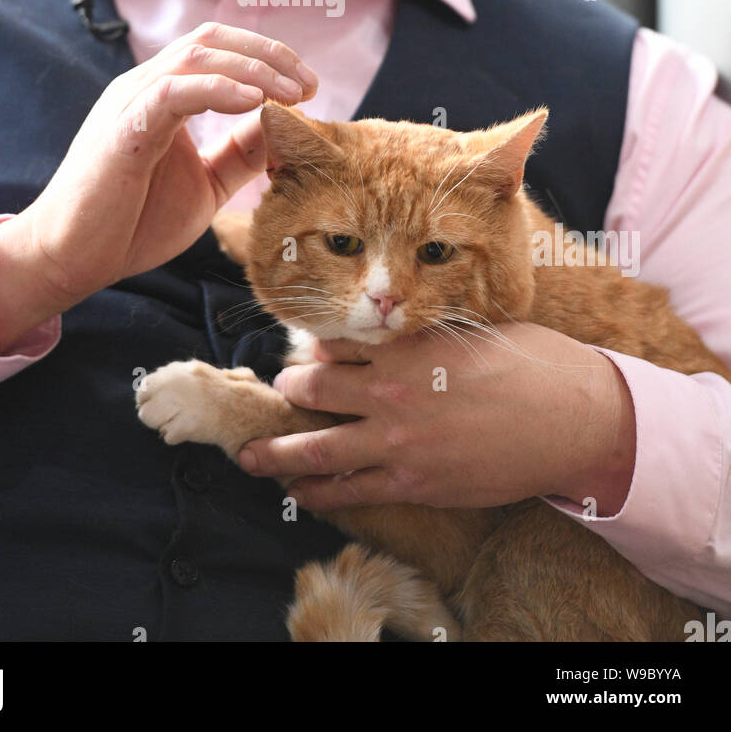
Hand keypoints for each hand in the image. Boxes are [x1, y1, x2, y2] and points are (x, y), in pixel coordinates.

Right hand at [0, 23, 316, 347]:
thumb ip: (239, 154)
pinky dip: (219, 89)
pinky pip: (175, 91)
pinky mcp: (124, 129)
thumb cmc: (132, 223)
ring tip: (292, 93)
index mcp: (162, 94)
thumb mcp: (205, 184)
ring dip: (254, 69)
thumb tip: (283, 128)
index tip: (307, 87)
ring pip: (198, 57)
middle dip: (269, 54)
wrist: (71, 257)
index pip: (218, 49)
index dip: (268, 58)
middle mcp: (145, 86)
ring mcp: (131, 102)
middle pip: (213, 40)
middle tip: (308, 84)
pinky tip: (254, 102)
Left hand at [238, 323, 635, 515]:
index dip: (314, 349)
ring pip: (317, 452)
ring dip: (277, 454)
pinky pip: (351, 492)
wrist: (571, 419)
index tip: (306, 352)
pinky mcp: (415, 485)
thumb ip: (419, 334)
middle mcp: (389, 397)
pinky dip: (317, 492)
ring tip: (251, 457)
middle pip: (312, 393)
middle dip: (289, 391)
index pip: (334, 347)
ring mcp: (398, 447)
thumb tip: (385, 329)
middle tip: (278, 391)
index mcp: (402, 351)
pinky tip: (297, 492)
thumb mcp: (467, 330)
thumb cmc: (527, 364)